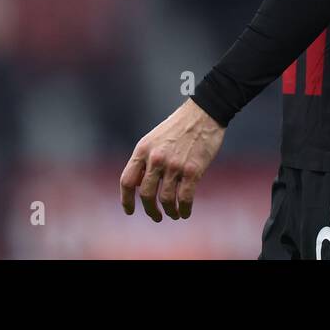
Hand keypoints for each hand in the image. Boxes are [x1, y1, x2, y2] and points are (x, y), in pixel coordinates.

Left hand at [120, 98, 225, 221]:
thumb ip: (144, 160)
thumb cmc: (178, 128)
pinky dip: (184, 209)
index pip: (127, 181)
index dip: (126, 200)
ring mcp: (174, 165)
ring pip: (166, 200)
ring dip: (170, 212)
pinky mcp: (192, 170)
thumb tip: (139, 186)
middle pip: (146, 195)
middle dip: (151, 210)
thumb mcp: (153, 139)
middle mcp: (156, 158)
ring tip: (174, 214)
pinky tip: (185, 212)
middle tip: (156, 215)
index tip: (130, 211)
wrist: (203, 114)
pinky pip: (185, 198)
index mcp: (143, 150)